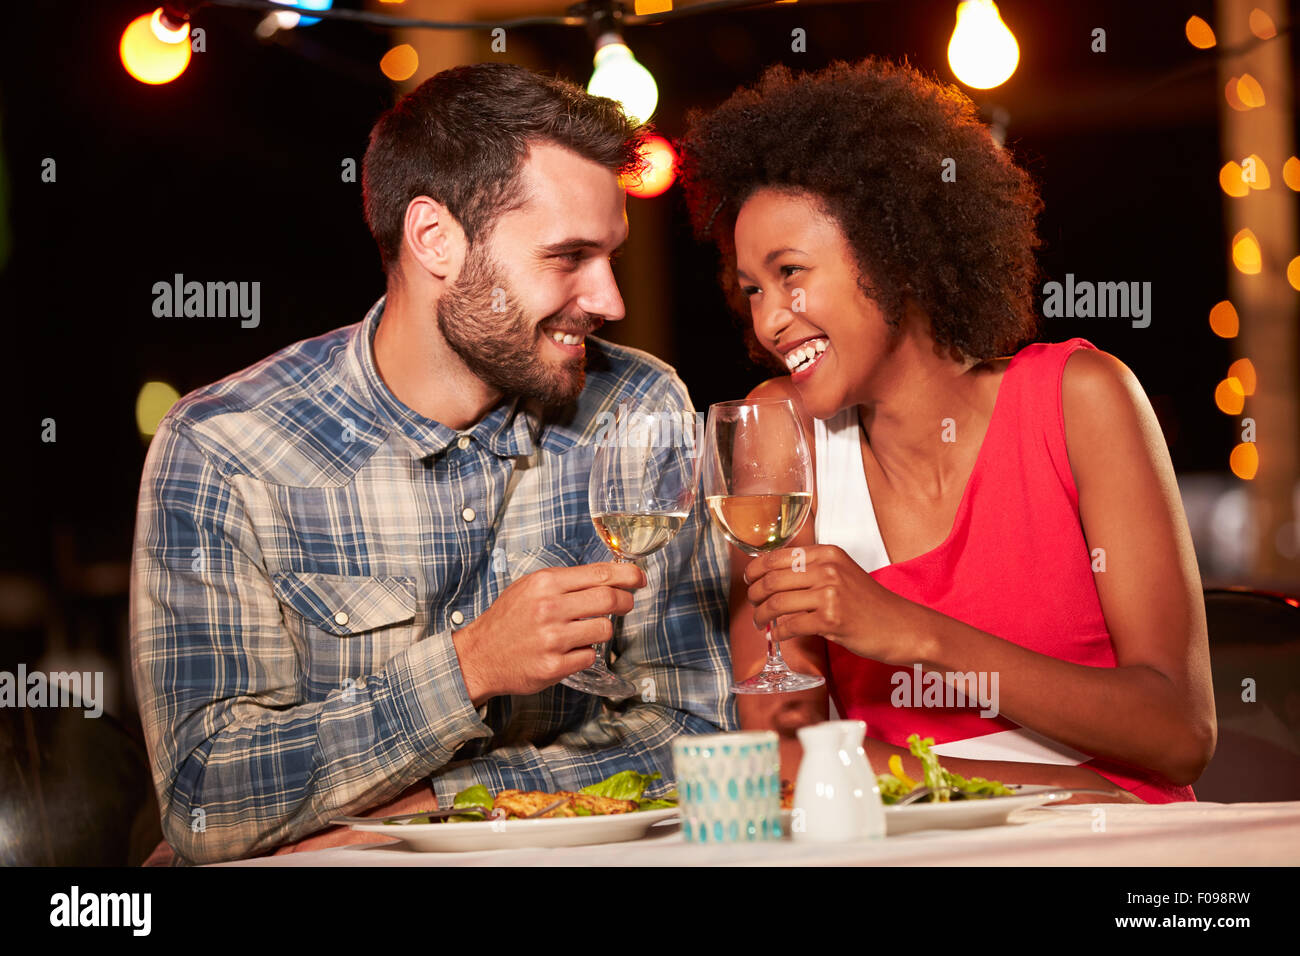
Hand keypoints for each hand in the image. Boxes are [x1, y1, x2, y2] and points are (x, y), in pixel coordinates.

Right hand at [452, 561, 645, 703]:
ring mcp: (552, 639)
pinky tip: (568, 651)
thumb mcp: (530, 588)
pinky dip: (585, 653)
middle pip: (609, 599)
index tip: (639, 578)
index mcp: (545, 583)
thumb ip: (565, 582)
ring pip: (604, 630)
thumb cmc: (508, 620)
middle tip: (627, 603)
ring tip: (585, 631)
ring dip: (602, 629)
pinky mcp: (553, 667)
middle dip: (626, 601)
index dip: (628, 575)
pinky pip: (590, 656)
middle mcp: (549, 609)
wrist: (479, 655)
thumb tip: (607, 577)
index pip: (599, 574)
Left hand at [744, 545, 920, 663]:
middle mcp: (827, 569)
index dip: (756, 569)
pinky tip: (778, 635)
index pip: (778, 556)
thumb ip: (813, 571)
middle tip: (753, 606)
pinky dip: (779, 632)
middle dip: (754, 595)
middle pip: (772, 580)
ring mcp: (829, 594)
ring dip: (761, 616)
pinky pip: (790, 626)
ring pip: (777, 603)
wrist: (902, 626)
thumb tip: (774, 577)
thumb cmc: (870, 604)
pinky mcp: (830, 619)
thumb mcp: (843, 574)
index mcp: (828, 554)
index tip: (749, 579)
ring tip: (760, 623)